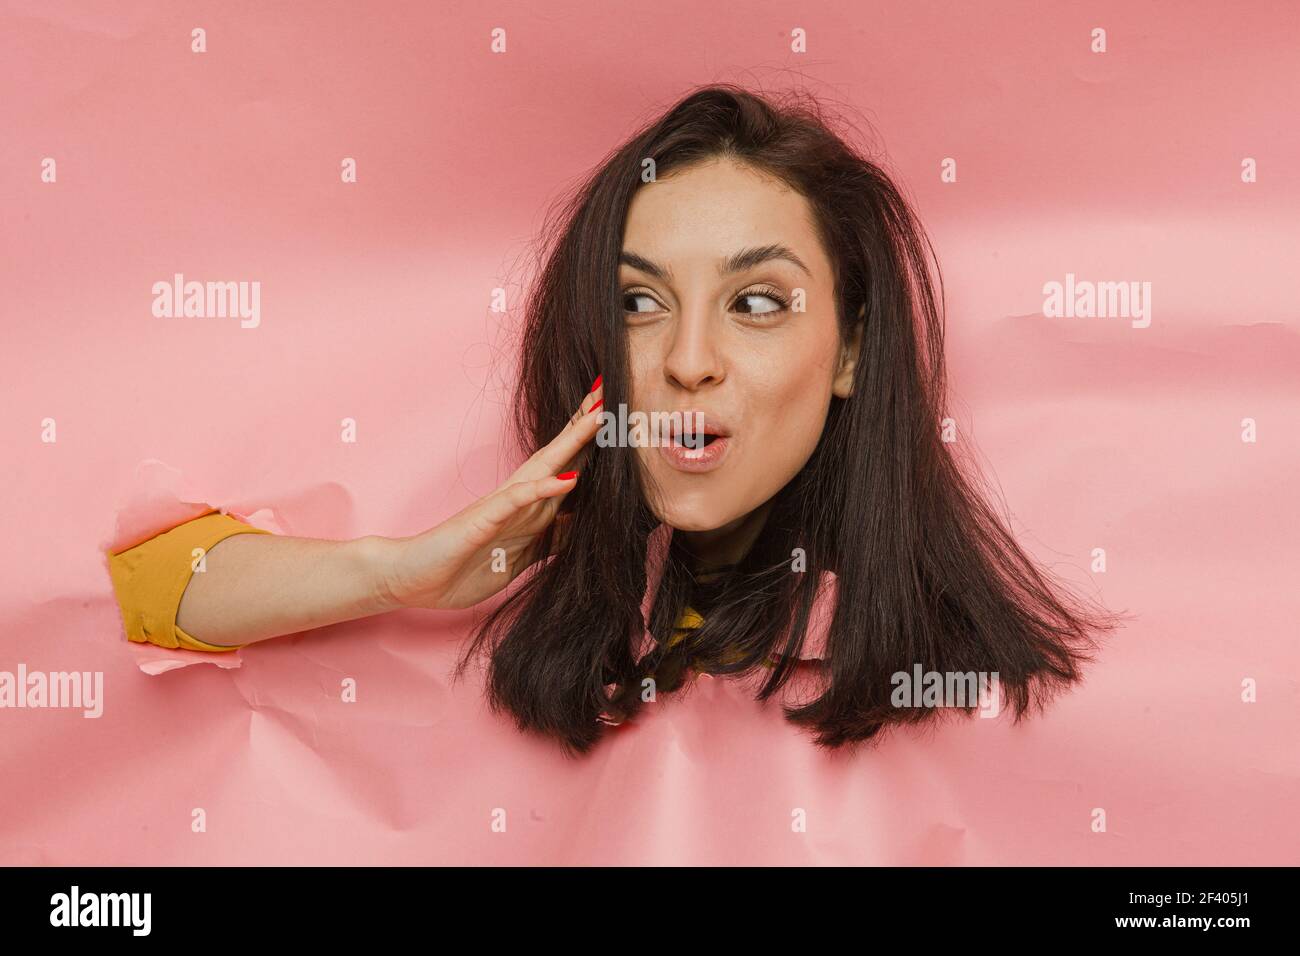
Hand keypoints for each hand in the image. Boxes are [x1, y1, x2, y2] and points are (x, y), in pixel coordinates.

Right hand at [377, 379, 603, 610]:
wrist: (413, 579)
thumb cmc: (463, 567)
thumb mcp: (522, 557)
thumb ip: (552, 540)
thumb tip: (583, 527)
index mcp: (529, 507)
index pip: (567, 467)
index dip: (592, 445)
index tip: (619, 417)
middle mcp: (518, 498)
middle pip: (560, 454)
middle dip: (586, 425)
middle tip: (612, 389)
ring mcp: (501, 505)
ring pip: (543, 467)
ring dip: (572, 442)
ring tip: (598, 415)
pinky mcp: (483, 520)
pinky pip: (517, 501)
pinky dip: (543, 489)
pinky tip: (567, 478)